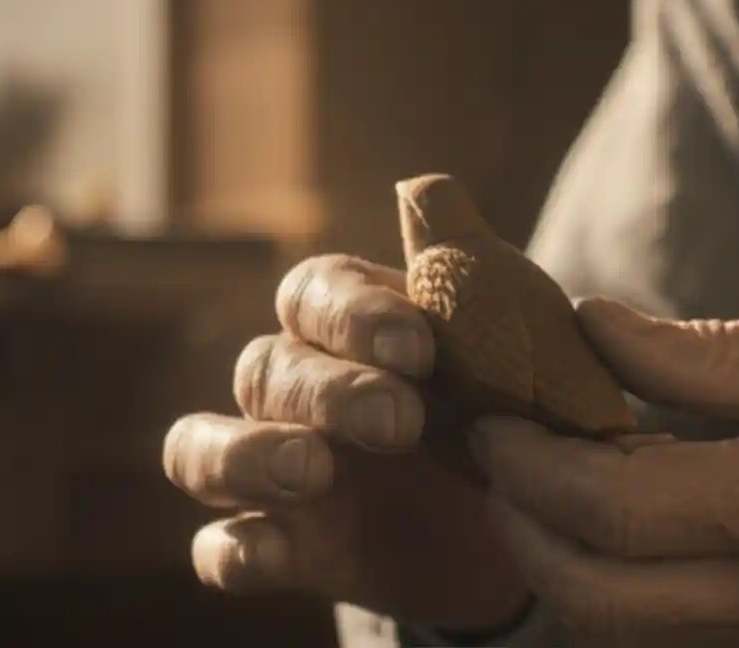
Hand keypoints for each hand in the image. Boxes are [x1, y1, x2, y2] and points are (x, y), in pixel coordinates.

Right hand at [163, 255, 527, 630]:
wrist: (537, 525)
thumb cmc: (510, 412)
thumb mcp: (510, 344)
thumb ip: (466, 270)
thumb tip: (429, 186)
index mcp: (349, 328)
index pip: (314, 293)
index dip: (352, 315)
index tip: (418, 348)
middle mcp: (298, 390)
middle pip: (267, 368)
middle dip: (328, 392)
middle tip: (399, 423)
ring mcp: (278, 471)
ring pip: (201, 447)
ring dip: (245, 454)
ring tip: (311, 470)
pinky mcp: (284, 548)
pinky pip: (220, 548)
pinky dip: (233, 549)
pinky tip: (272, 552)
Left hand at [474, 300, 738, 645]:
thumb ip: (715, 349)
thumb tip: (593, 330)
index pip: (621, 507)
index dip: (534, 465)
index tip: (498, 418)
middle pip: (601, 598)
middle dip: (523, 531)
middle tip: (501, 461)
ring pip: (630, 640)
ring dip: (561, 574)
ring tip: (543, 497)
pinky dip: (621, 602)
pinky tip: (619, 541)